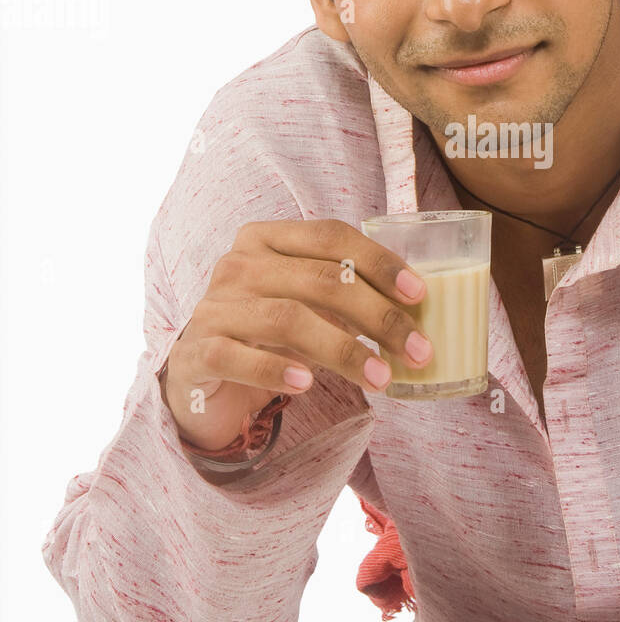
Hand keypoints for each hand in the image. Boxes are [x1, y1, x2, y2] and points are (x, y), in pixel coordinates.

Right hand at [159, 219, 432, 450]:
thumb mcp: (306, 304)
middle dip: (378, 316)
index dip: (379, 262)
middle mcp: (238, 265)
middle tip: (418, 350)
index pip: (330, 236)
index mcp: (266, 238)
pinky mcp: (198, 352)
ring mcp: (215, 307)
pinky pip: (238, 358)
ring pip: (288, 320)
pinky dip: (276, 370)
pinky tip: (308, 385)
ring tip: (382, 378)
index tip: (419, 294)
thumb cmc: (266, 333)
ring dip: (344, 351)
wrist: (199, 375)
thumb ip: (348, 296)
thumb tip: (417, 312)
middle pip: (320, 280)